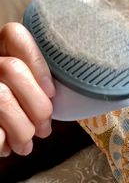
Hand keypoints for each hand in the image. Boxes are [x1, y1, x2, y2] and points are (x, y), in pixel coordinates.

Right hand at [0, 23, 54, 156]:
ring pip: (2, 98)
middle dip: (37, 106)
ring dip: (22, 130)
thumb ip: (37, 86)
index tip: (52, 92)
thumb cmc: (16, 112)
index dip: (37, 63)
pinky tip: (6, 147)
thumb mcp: (26, 92)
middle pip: (12, 69)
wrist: (0, 126)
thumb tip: (67, 98)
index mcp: (0, 52)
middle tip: (44, 129)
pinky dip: (2, 142)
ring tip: (25, 144)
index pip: (15, 35)